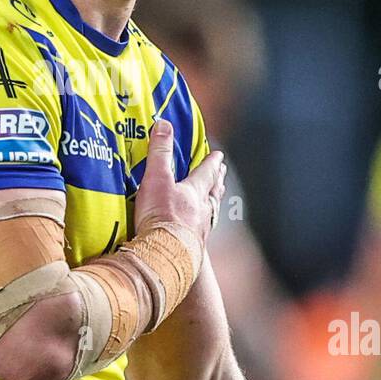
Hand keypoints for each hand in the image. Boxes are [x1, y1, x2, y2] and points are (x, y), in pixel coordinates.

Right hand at [134, 119, 225, 250]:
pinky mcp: (191, 249)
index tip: (219, 156)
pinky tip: (198, 232)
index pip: (206, 173)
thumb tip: (163, 123)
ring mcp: (198, 231)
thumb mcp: (157, 178)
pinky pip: (201, 233)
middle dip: (217, 183)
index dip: (212, 163)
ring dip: (212, 206)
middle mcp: (201, 211)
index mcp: (194, 192)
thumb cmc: (161, 217)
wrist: (165, 256)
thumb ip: (160, 152)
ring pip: (210, 214)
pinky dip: (201, 228)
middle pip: (212, 194)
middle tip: (222, 177)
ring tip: (214, 202)